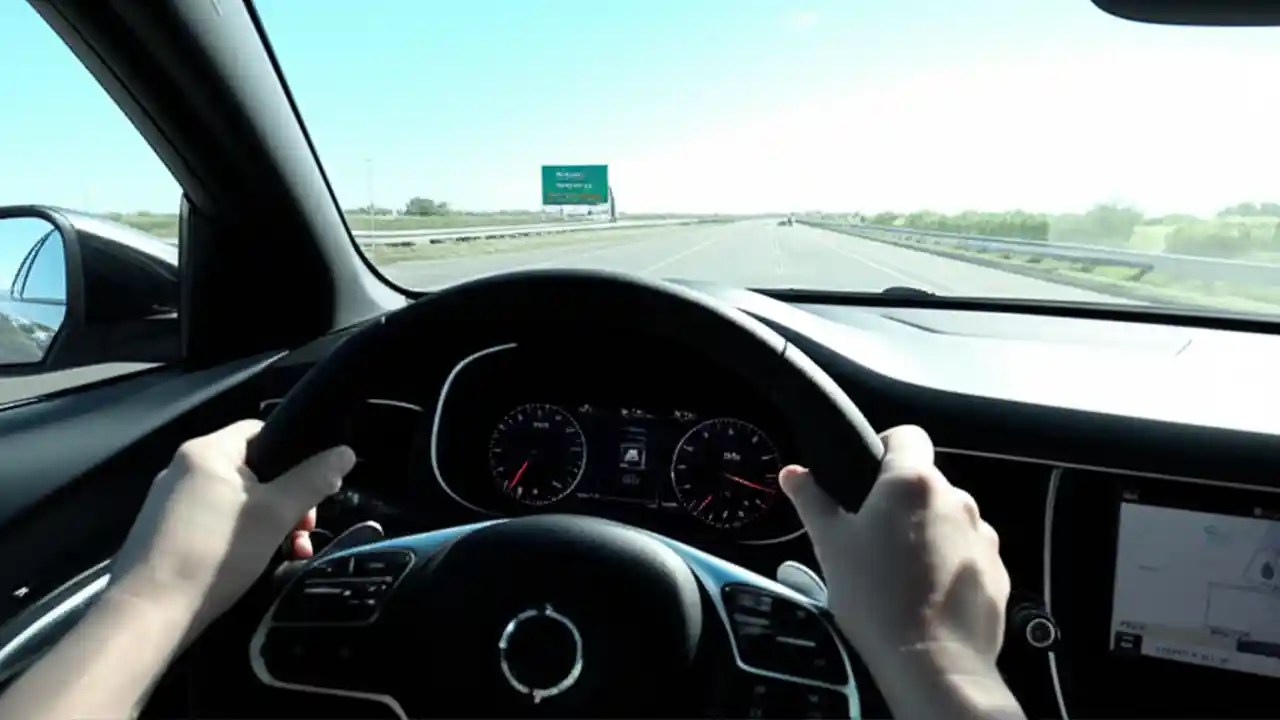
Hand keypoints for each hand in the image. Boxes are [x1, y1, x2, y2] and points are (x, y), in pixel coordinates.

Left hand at [111, 419, 355, 630]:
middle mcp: (182, 468)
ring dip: (269, 521)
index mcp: (206, 451)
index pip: (261, 431)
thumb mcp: (275, 514)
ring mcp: (169, 502)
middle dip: (287, 497)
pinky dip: (241, 534)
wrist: (149, 613)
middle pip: (252, 469)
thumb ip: (312, 480)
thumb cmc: (215, 553)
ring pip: (235, 499)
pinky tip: (254, 561)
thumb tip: (344, 452)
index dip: (295, 453)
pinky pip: (214, 520)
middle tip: (304, 529)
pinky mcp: (164, 532)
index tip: (314, 488)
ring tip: (288, 551)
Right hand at [779, 425, 1009, 673]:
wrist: (933, 663)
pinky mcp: (995, 570)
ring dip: (926, 534)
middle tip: (871, 538)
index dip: (884, 448)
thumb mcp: (830, 545)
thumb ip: (812, 500)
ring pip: (946, 519)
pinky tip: (924, 594)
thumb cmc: (877, 600)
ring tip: (898, 572)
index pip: (906, 435)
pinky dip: (947, 564)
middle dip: (900, 503)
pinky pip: (966, 553)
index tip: (866, 478)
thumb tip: (793, 474)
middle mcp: (955, 499)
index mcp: (912, 482)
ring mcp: (981, 535)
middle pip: (924, 483)